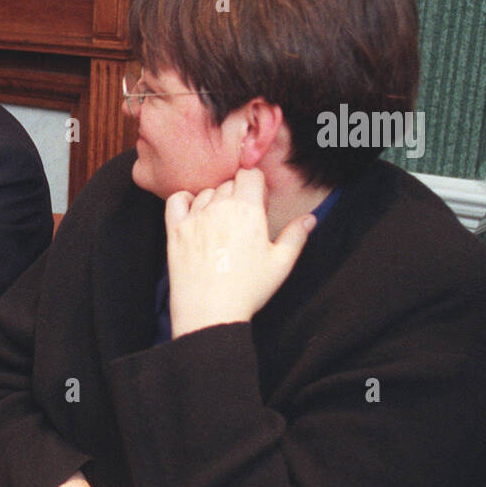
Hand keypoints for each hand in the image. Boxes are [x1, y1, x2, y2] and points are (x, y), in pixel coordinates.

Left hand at [165, 168, 314, 337]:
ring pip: (206, 193)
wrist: (210, 312)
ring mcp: (194, 218)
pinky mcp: (175, 231)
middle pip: (229, 184)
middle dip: (239, 195)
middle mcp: (219, 208)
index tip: (260, 204)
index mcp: (248, 210)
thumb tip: (310, 218)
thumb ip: (296, 236)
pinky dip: (184, 200)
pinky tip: (194, 213)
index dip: (257, 185)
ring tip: (221, 224)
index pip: (250, 174)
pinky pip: (176, 200)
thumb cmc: (248, 289)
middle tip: (243, 221)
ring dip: (215, 201)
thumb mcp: (281, 264)